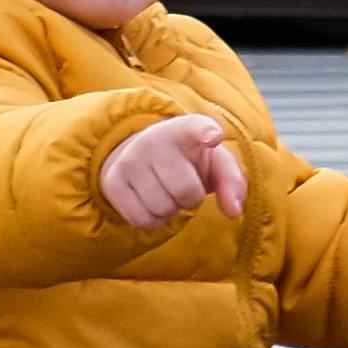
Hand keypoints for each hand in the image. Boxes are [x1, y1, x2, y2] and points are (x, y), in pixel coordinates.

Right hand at [96, 112, 247, 232]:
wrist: (141, 156)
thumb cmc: (187, 160)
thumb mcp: (214, 162)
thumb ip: (232, 182)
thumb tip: (234, 211)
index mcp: (185, 128)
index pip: (195, 127)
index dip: (205, 132)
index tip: (214, 136)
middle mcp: (153, 139)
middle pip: (187, 192)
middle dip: (192, 199)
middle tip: (184, 185)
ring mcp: (129, 160)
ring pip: (162, 209)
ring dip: (171, 210)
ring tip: (166, 192)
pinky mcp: (112, 182)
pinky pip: (142, 220)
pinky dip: (153, 220)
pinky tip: (151, 202)